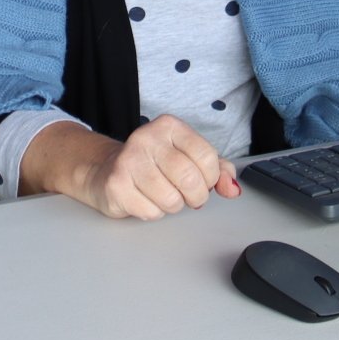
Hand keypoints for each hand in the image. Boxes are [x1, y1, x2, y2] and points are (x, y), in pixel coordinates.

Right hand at [63, 115, 240, 219]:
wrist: (106, 170)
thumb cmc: (153, 165)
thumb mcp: (188, 158)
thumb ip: (218, 169)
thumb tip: (232, 188)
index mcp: (169, 126)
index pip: (207, 156)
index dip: (210, 178)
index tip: (203, 181)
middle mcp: (147, 138)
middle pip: (190, 179)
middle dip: (195, 196)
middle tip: (187, 195)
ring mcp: (129, 160)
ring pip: (172, 199)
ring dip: (173, 205)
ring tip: (163, 195)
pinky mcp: (116, 184)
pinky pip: (151, 211)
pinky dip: (153, 213)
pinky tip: (144, 199)